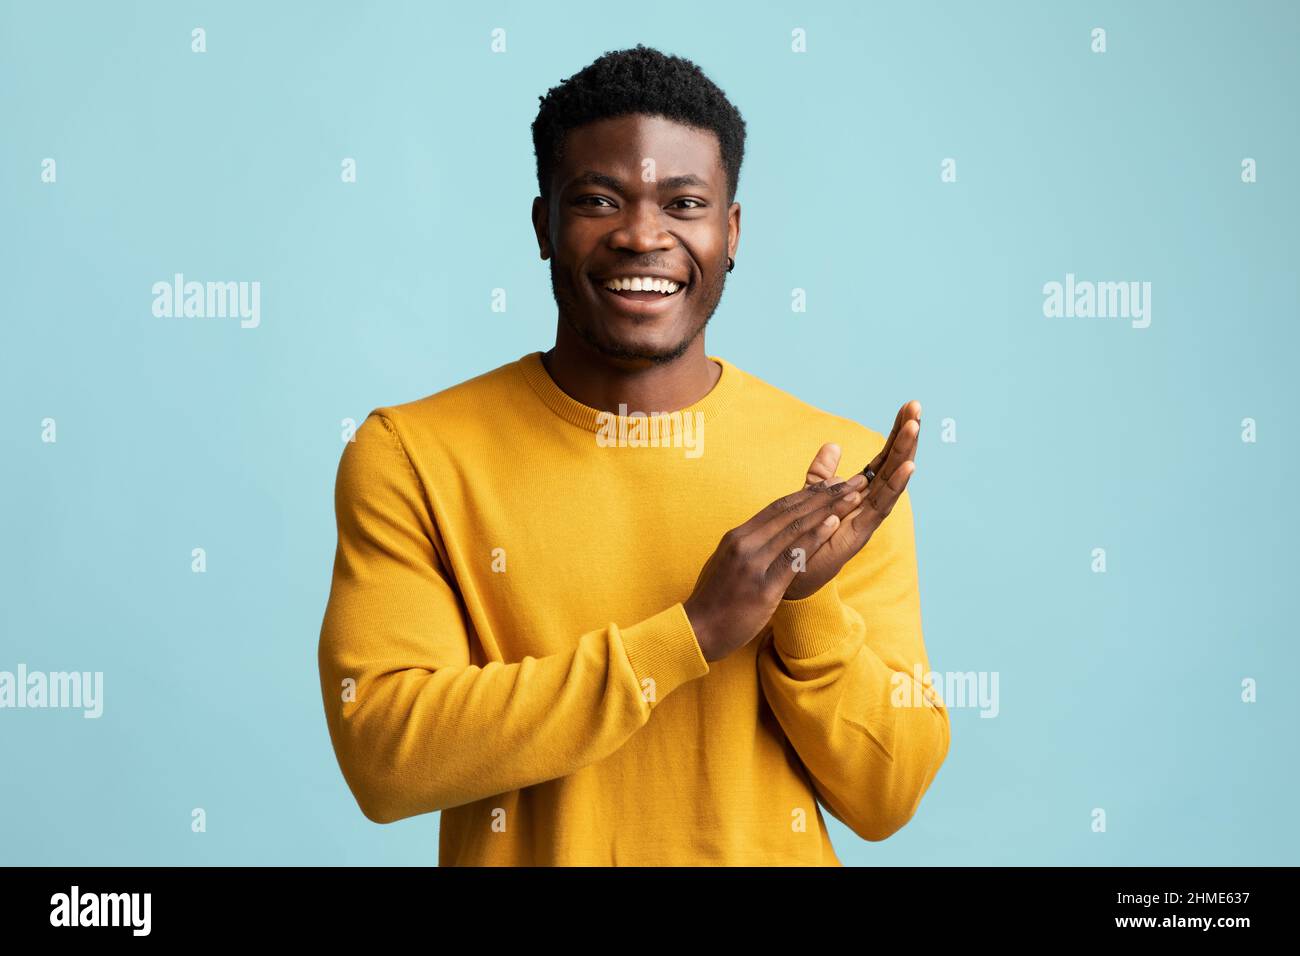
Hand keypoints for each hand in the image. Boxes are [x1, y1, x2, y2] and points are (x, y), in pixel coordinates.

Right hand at [684, 474, 868, 661]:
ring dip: (828, 509)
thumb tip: (763, 536)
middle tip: (852, 482)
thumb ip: (746, 547)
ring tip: (853, 497)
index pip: (778, 508)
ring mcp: (753, 564)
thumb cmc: (713, 600)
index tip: (831, 483)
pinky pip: (794, 556)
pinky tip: (834, 524)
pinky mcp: (763, 587)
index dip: (808, 494)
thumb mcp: (726, 563)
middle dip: (824, 495)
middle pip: (790, 512)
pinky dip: (815, 537)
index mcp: (737, 537)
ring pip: (795, 528)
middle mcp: (745, 544)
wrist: (698, 630)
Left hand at [783, 400, 920, 600]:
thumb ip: (823, 473)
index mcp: (860, 491)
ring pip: (892, 480)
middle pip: (893, 464)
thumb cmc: (805, 537)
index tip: (908, 406)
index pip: (883, 457)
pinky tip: (908, 466)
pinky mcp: (861, 532)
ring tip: (915, 428)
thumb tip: (833, 444)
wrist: (791, 572)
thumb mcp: (812, 496)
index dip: (895, 433)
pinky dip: (896, 485)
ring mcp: (868, 517)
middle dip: (906, 436)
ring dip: (905, 453)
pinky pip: (882, 506)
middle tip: (917, 407)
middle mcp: (869, 502)